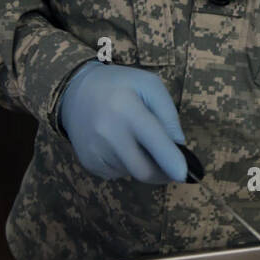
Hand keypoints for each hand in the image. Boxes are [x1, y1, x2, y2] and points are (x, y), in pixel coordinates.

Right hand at [59, 61, 187, 183]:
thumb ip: (168, 114)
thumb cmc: (119, 86)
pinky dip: (127, 164)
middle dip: (164, 172)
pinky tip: (119, 143)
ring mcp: (96, 151)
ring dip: (143, 162)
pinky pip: (118, 173)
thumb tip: (179, 146)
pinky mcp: (89, 163)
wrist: (74, 92)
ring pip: (133, 172)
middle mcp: (108, 133)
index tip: (185, 175)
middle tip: (173, 164)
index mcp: (126, 109)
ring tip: (133, 138)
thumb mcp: (149, 84)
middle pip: (144, 170)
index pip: (153, 141)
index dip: (171, 161)